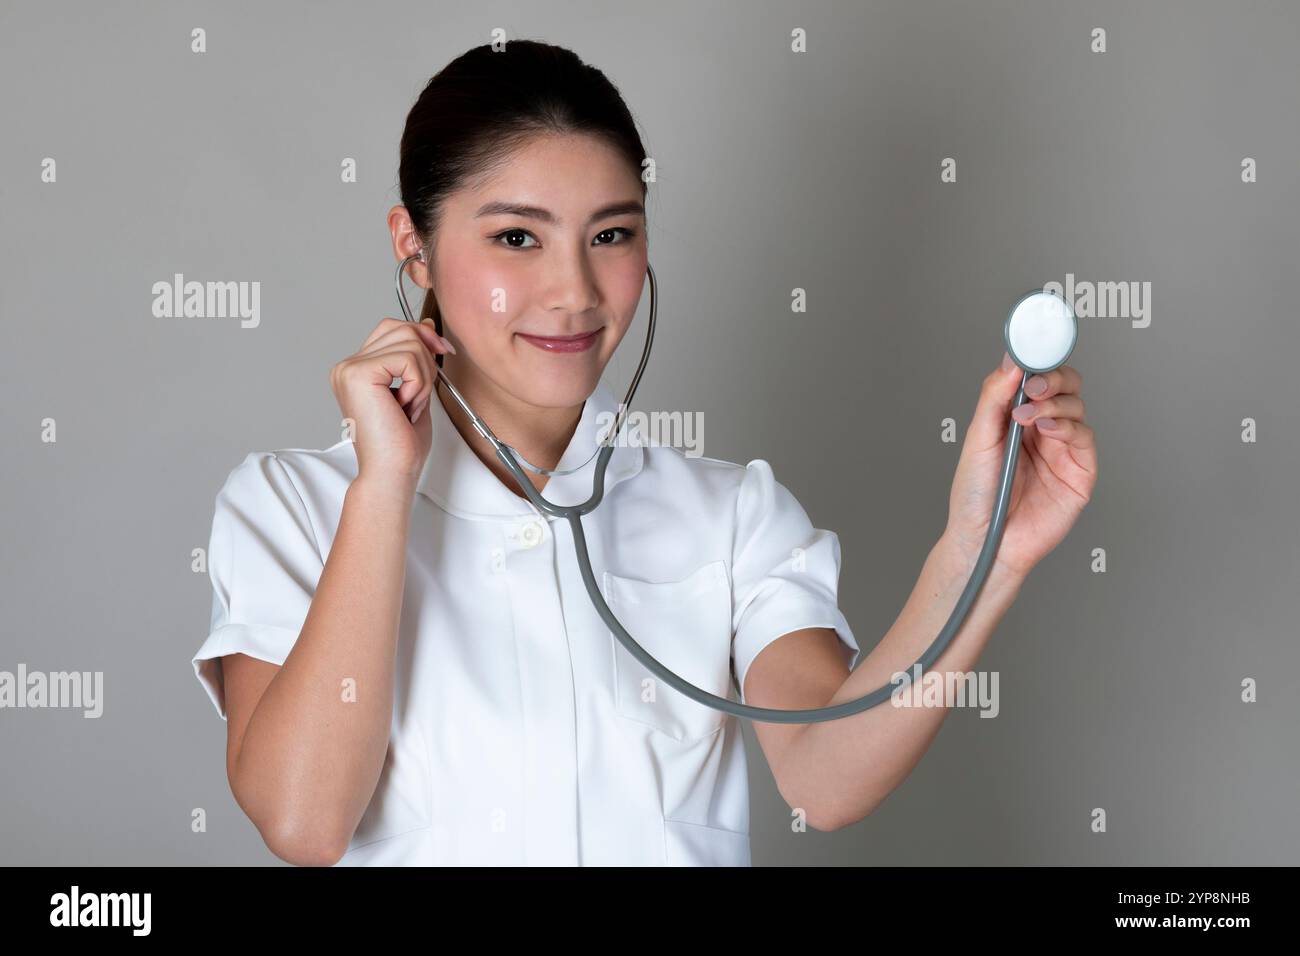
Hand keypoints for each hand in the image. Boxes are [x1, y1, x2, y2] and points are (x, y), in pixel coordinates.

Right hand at [330, 317, 455, 483]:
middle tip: (419, 396)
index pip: (393, 328)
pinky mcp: (358, 373)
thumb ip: (418, 357)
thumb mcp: (416, 389)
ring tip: (409, 405)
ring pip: (409, 341)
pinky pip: (408, 358)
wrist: (391, 473)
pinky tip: (405, 407)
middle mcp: (347, 366)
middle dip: (425, 360)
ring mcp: (349, 368)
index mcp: (356, 369)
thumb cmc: (402, 444)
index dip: (422, 339)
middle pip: (402, 328)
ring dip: (422, 377)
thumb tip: (428, 325)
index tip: (441, 355)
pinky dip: (418, 384)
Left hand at [943, 352, 1097, 579]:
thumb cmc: (976, 496)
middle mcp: (1043, 430)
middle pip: (1065, 386)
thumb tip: (1011, 361)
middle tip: (1032, 386)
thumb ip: (994, 398)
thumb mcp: (978, 439)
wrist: (984, 539)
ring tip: (1027, 417)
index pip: (1037, 378)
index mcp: (1017, 418)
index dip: (1038, 362)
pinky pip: (1085, 439)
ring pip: (1076, 407)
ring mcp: (1063, 450)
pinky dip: (1068, 427)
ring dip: (1054, 404)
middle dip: (1052, 378)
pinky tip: (1048, 430)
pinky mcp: (1080, 472)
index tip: (1030, 350)